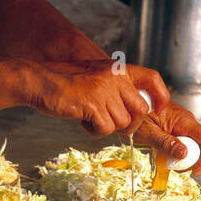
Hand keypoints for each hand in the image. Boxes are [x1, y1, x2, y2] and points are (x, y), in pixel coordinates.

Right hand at [22, 59, 176, 142]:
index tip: (158, 109)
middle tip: (110, 122)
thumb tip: (140, 111)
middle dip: (129, 124)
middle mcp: (115, 77)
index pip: (153, 78)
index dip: (161, 96)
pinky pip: (106, 129)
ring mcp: (104, 90)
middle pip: (141, 111)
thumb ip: (118, 90)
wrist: (39, 81)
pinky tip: (82, 120)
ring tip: (90, 117)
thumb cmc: (67, 83)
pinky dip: (94, 131)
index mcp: (119, 69)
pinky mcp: (92, 104)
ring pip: (124, 124)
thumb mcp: (98, 78)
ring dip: (107, 127)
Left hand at [136, 101, 200, 173]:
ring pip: (195, 148)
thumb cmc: (136, 115)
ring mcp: (184, 127)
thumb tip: (184, 154)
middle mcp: (188, 122)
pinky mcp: (178, 131)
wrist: (130, 105)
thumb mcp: (147, 131)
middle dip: (194, 162)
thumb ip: (164, 142)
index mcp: (184, 120)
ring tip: (167, 161)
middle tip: (176, 168)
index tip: (195, 170)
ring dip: (185, 159)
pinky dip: (178, 154)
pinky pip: (186, 145)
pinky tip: (165, 155)